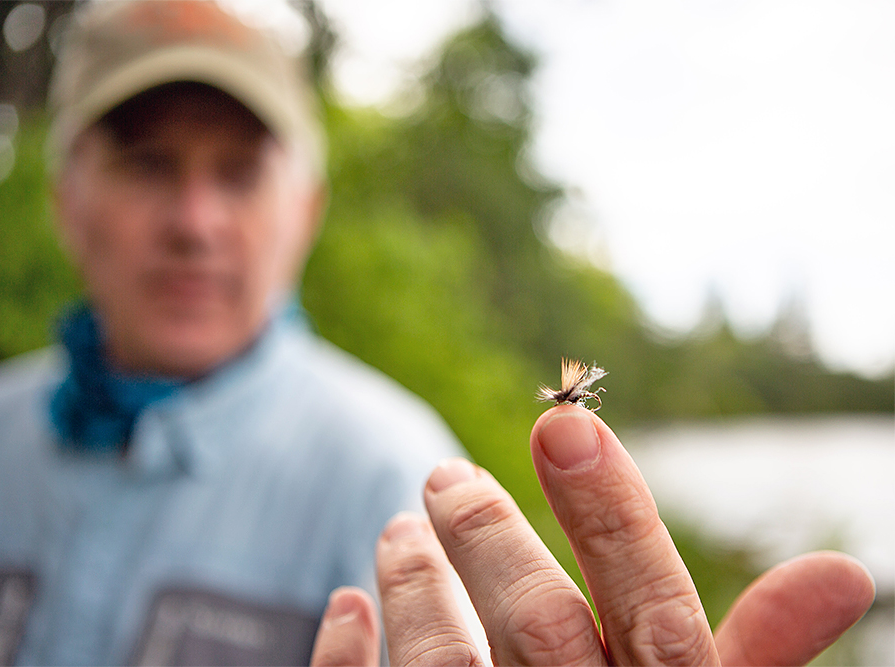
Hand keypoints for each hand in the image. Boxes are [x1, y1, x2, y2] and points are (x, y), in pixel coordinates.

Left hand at [311, 405, 874, 665]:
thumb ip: (759, 655)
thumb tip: (843, 572)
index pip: (652, 610)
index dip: (611, 514)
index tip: (562, 425)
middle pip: (537, 627)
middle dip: (489, 537)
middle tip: (445, 475)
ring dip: (412, 587)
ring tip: (395, 528)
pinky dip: (348, 659)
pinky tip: (348, 606)